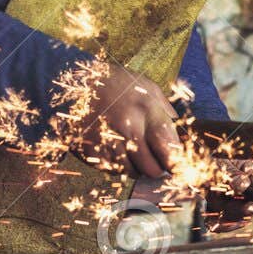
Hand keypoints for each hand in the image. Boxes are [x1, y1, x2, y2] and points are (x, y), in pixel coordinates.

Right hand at [78, 61, 181, 177]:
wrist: (74, 81)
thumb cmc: (117, 84)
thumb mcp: (148, 88)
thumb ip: (166, 112)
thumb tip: (178, 140)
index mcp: (147, 111)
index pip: (170, 151)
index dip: (174, 162)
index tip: (173, 162)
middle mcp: (127, 128)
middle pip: (152, 170)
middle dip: (156, 168)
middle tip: (154, 161)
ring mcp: (107, 141)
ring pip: (131, 173)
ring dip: (135, 167)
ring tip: (132, 149)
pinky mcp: (89, 150)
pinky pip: (111, 170)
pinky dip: (116, 164)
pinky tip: (114, 148)